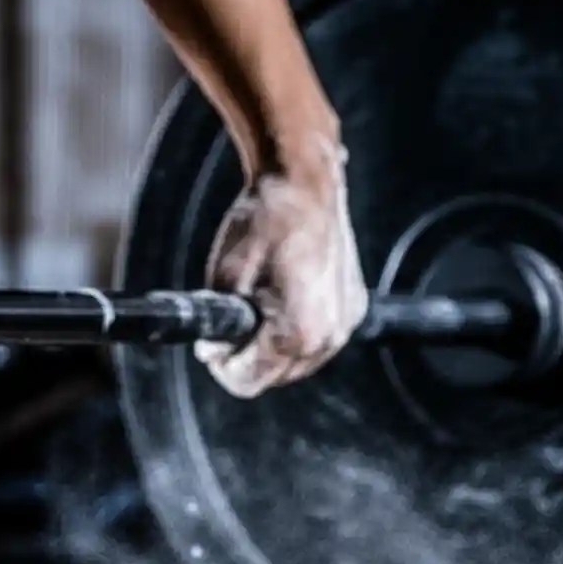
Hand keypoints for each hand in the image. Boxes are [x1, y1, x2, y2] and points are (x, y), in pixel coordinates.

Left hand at [195, 132, 367, 397]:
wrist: (303, 182)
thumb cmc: (263, 223)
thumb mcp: (225, 280)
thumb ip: (221, 328)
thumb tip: (215, 351)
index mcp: (299, 334)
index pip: (248, 381)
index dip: (220, 365)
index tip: (208, 345)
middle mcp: (331, 336)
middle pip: (275, 376)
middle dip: (246, 357)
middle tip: (226, 326)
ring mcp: (347, 322)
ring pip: (298, 360)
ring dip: (271, 346)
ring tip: (254, 307)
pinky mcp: (353, 306)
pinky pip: (318, 336)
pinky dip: (296, 328)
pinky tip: (280, 299)